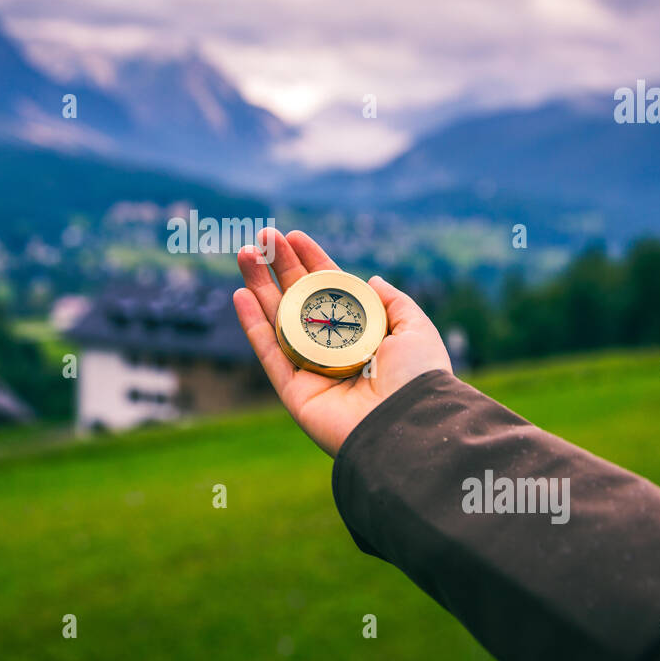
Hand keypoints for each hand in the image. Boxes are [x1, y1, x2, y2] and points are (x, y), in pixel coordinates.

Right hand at [234, 228, 451, 456]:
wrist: (409, 424)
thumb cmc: (419, 377)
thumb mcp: (415, 328)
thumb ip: (395, 302)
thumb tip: (371, 280)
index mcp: (362, 333)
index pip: (331, 290)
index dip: (311, 261)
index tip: (294, 236)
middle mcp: (334, 350)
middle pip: (299, 301)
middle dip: (279, 268)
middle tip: (262, 237)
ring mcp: (312, 371)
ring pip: (278, 321)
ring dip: (259, 287)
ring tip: (243, 254)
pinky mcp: (295, 393)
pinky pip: (269, 354)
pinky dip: (252, 326)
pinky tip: (241, 295)